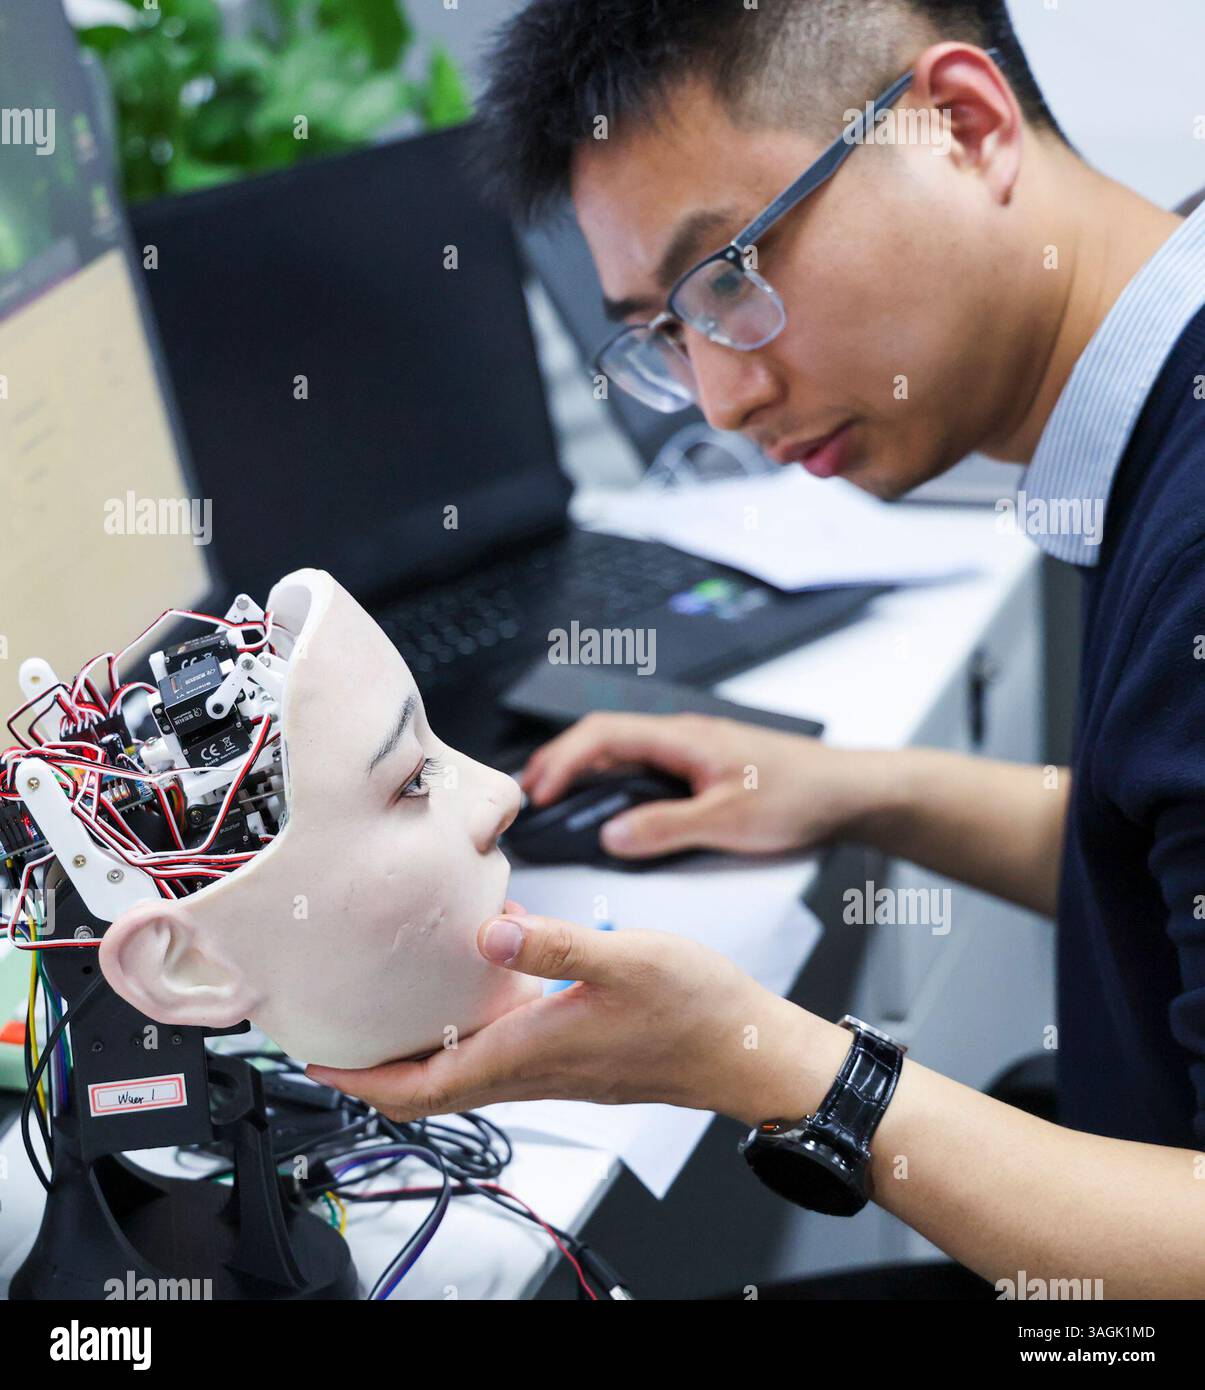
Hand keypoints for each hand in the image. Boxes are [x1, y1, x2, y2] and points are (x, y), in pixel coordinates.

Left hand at [306, 912, 849, 1127]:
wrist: (750, 1051)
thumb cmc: (698, 1013)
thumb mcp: (626, 959)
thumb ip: (554, 944)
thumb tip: (486, 935)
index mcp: (530, 1054)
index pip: (423, 1089)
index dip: (362, 1082)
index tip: (316, 1063)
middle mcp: (533, 1070)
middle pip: (431, 1088)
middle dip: (375, 1069)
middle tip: (335, 1036)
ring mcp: (555, 1067)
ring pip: (463, 1070)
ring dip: (418, 1049)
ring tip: (387, 1008)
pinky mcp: (575, 1052)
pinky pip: (500, 1051)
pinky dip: (468, 1027)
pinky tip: (479, 977)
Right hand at [520, 712, 885, 860]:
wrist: (850, 791)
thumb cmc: (800, 796)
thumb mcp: (727, 821)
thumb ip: (664, 828)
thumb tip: (610, 836)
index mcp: (683, 738)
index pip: (603, 735)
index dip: (562, 760)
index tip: (537, 791)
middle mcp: (684, 735)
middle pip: (605, 737)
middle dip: (561, 760)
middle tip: (530, 793)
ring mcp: (695, 748)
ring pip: (626, 750)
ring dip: (587, 770)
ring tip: (557, 797)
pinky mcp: (707, 765)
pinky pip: (647, 765)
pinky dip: (616, 780)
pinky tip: (613, 804)